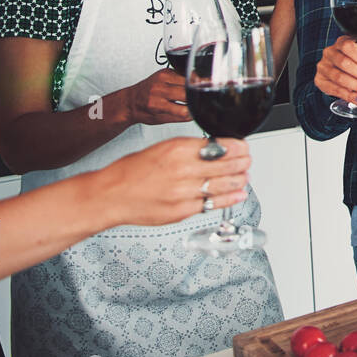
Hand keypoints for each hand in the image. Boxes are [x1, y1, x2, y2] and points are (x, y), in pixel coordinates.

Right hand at [103, 137, 250, 226]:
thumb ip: (189, 149)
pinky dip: (229, 199)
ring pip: (224, 185)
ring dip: (239, 180)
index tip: (242, 146)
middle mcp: (183, 170)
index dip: (237, 146)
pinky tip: (238, 194)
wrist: (110, 195)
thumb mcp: (161, 148)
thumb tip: (215, 148)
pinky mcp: (182, 211)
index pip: (220, 145)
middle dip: (243, 162)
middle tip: (247, 160)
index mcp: (177, 149)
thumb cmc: (130, 172)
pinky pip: (213, 204)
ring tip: (245, 176)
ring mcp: (183, 192)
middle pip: (227, 165)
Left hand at [121, 69, 190, 125]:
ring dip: (192, 88)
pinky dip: (186, 81)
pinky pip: (183, 74)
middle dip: (194, 99)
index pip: (184, 109)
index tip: (193, 112)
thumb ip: (181, 117)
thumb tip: (197, 112)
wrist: (130, 101)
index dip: (192, 112)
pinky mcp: (165, 71)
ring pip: (189, 81)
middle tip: (193, 102)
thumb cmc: (143, 111)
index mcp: (157, 105)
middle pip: (188, 93)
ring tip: (188, 94)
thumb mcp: (162, 120)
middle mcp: (158, 89)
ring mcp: (162, 78)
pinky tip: (182, 86)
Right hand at [315, 35, 356, 105]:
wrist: (339, 71)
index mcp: (340, 43)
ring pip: (339, 77)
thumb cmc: (354, 62)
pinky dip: (349, 96)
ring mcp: (323, 67)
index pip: (347, 46)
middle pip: (343, 63)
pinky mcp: (320, 80)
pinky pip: (334, 90)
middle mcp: (329, 53)